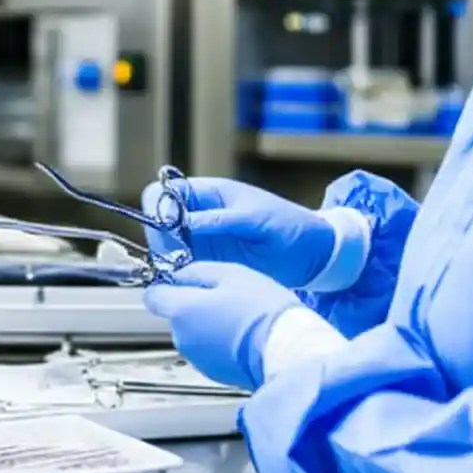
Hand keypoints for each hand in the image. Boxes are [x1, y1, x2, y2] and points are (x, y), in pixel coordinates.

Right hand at [142, 178, 335, 287]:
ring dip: (167, 259)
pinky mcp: (209, 264)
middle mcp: (199, 216)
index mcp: (209, 194)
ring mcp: (203, 241)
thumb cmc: (290, 225)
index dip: (158, 208)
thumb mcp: (256, 219)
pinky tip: (188, 280)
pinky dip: (178, 274)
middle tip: (174, 255)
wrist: (315, 255)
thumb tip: (183, 222)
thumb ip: (219, 220)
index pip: (163, 193)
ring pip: (166, 248)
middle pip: (158, 223)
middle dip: (160, 238)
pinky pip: (181, 267)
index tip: (167, 227)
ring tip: (181, 270)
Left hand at [144, 262, 300, 389]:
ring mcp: (197, 359)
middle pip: (176, 315)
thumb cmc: (261, 311)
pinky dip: (221, 343)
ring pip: (194, 333)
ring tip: (240, 317)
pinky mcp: (215, 374)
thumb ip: (197, 272)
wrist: (287, 352)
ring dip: (209, 325)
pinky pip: (210, 351)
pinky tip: (245, 337)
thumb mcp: (231, 274)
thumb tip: (180, 275)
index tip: (184, 281)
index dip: (167, 286)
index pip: (152, 297)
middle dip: (194, 305)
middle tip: (226, 297)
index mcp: (181, 311)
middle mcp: (182, 338)